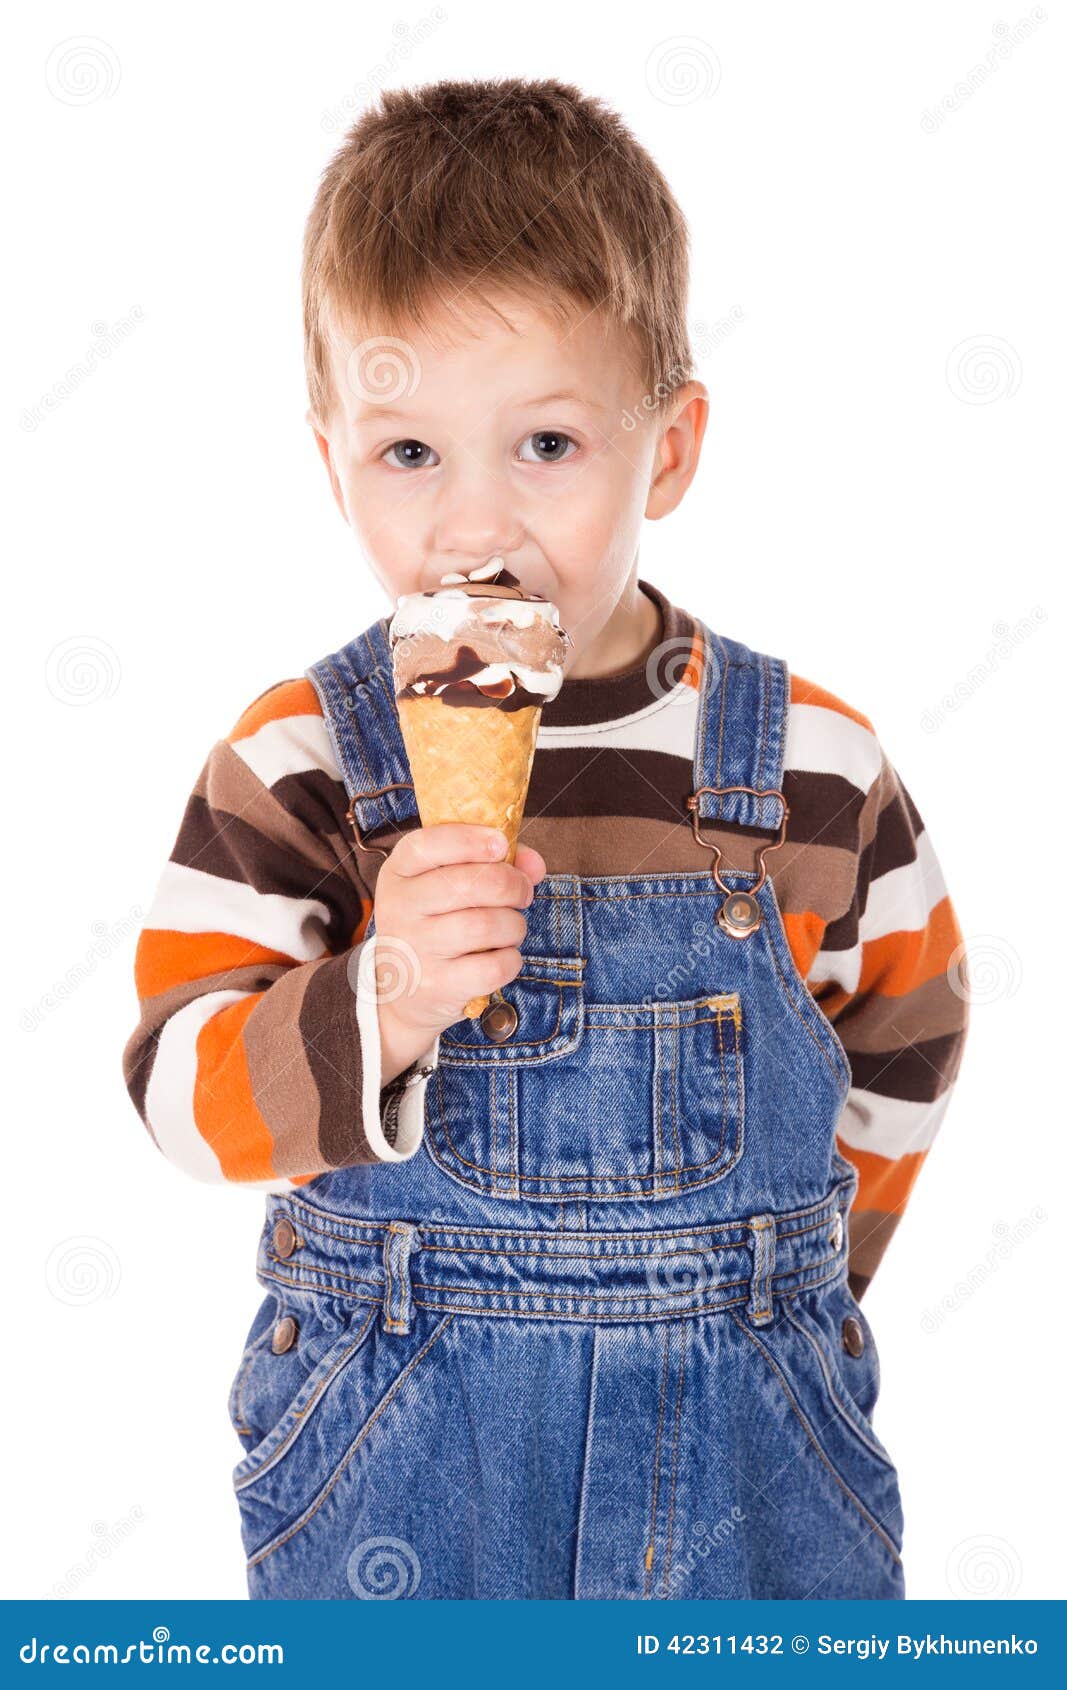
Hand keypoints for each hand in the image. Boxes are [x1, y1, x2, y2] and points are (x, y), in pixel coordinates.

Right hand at [368, 824, 546, 1081]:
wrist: (402, 989)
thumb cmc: (436, 923)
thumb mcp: (446, 884)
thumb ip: (492, 863)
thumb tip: (535, 865)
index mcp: (398, 873)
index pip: (426, 845)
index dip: (469, 839)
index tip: (501, 844)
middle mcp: (400, 908)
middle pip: (467, 884)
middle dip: (511, 884)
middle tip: (523, 893)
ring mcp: (416, 950)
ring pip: (485, 925)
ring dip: (514, 925)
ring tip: (511, 928)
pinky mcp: (436, 987)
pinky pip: (492, 967)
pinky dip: (511, 960)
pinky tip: (503, 957)